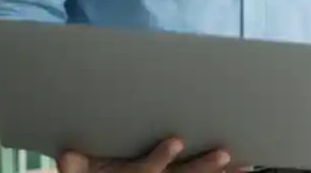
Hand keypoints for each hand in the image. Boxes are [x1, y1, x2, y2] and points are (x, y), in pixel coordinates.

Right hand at [57, 137, 234, 172]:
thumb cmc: (89, 171)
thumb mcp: (77, 171)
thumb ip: (73, 165)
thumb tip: (65, 156)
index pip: (148, 169)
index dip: (162, 156)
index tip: (177, 140)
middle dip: (202, 167)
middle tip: (223, 153)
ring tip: (245, 165)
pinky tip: (246, 170)